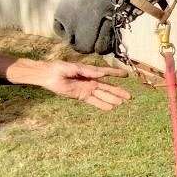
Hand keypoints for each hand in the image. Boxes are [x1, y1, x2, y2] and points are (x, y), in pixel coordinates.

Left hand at [6, 59, 131, 110]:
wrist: (48, 76)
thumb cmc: (59, 68)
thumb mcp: (74, 68)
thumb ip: (88, 71)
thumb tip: (101, 74)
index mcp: (90, 72)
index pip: (106, 73)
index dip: (116, 74)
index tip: (126, 75)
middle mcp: (90, 81)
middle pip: (107, 87)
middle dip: (118, 92)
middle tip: (129, 97)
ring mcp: (86, 89)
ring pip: (102, 95)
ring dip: (112, 99)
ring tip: (122, 104)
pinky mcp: (81, 96)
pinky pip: (93, 101)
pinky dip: (101, 105)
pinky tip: (110, 108)